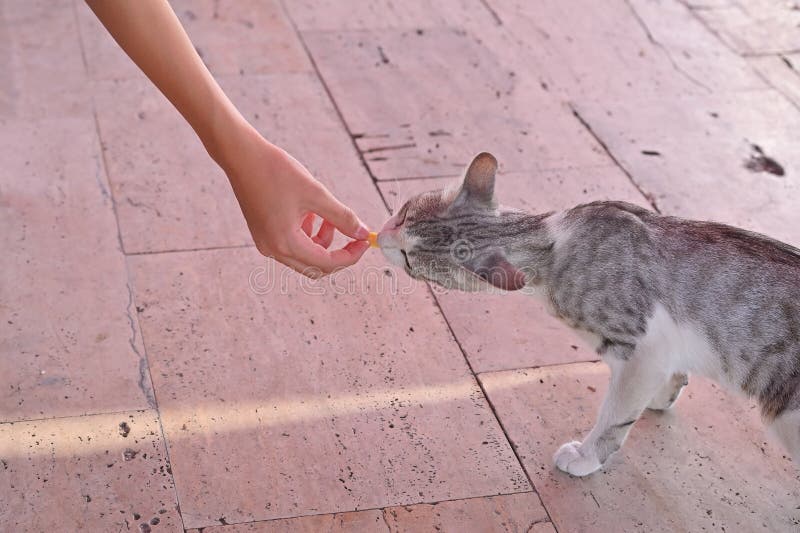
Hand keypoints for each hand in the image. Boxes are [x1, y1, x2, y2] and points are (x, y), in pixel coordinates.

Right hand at [220, 126, 370, 276]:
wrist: (242, 156)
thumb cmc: (277, 172)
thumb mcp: (316, 194)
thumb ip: (342, 217)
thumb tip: (363, 233)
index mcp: (286, 243)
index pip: (326, 263)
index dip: (350, 255)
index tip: (366, 241)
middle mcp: (273, 250)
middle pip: (315, 267)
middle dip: (338, 252)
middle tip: (354, 235)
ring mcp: (266, 243)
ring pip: (304, 256)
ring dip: (322, 240)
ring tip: (326, 214)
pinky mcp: (263, 234)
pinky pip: (292, 244)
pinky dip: (307, 233)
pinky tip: (310, 212)